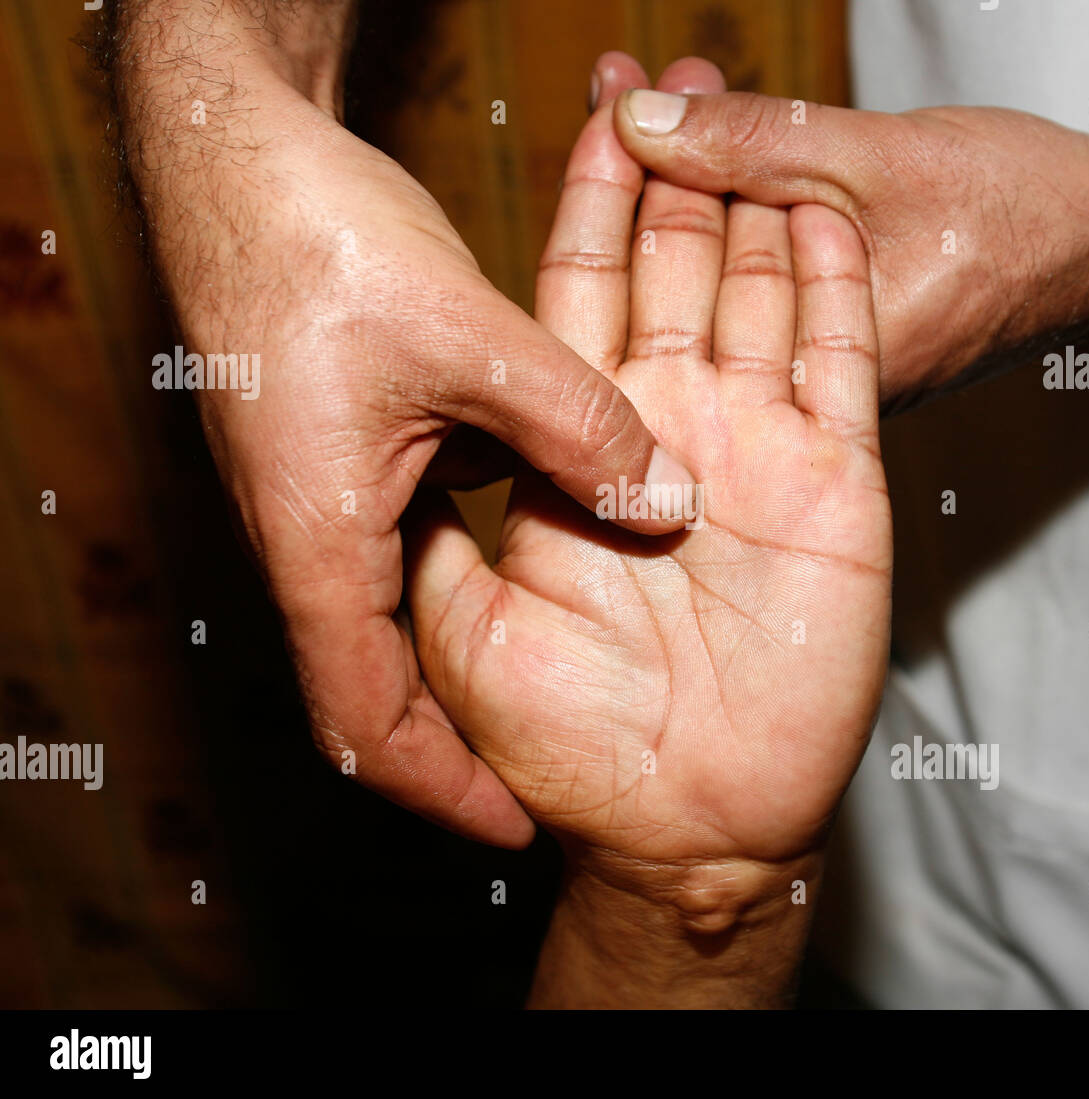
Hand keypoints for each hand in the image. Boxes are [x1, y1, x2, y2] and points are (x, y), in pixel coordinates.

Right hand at [113, 4, 692, 844]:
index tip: (516, 822)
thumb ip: (580, 425)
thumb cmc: (315, 246)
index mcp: (318, 543)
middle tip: (556, 760)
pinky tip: (557, 528)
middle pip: (383, 681)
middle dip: (464, 735)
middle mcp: (315, 535)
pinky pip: (422, 529)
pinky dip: (488, 548)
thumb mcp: (468, 341)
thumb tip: (671, 497)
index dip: (440, 787)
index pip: (364, 720)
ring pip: (409, 605)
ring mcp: (332, 493)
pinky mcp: (355, 447)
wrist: (239, 162)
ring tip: (570, 668)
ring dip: (480, 642)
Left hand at [406, 56, 890, 1003]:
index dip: (592, 213)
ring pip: (761, 298)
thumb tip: (410, 461)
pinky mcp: (838, 484)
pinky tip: (826, 209)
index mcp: (583, 454)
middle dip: (679, 184)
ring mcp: (763, 451)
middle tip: (680, 83)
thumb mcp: (471, 633)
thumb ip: (446, 541)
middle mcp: (676, 435)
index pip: (589, 299)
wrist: (689, 823)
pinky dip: (835, 287)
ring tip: (753, 116)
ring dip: (757, 209)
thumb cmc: (572, 744)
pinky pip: (840, 365)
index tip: (596, 124)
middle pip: (678, 277)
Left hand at [611, 92, 1088, 410]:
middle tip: (618, 81)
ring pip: (724, 255)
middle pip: (690, 269)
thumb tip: (637, 119)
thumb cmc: (1022, 213)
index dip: (631, 183)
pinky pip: (763, 255)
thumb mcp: (878, 161)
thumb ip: (753, 143)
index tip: (606, 102)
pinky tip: (713, 127)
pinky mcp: (828, 329)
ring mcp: (812, 359)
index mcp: (809, 372)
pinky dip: (742, 189)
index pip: (682, 284)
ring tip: (655, 83)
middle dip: (653, 165)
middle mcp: (798, 387)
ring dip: (692, 165)